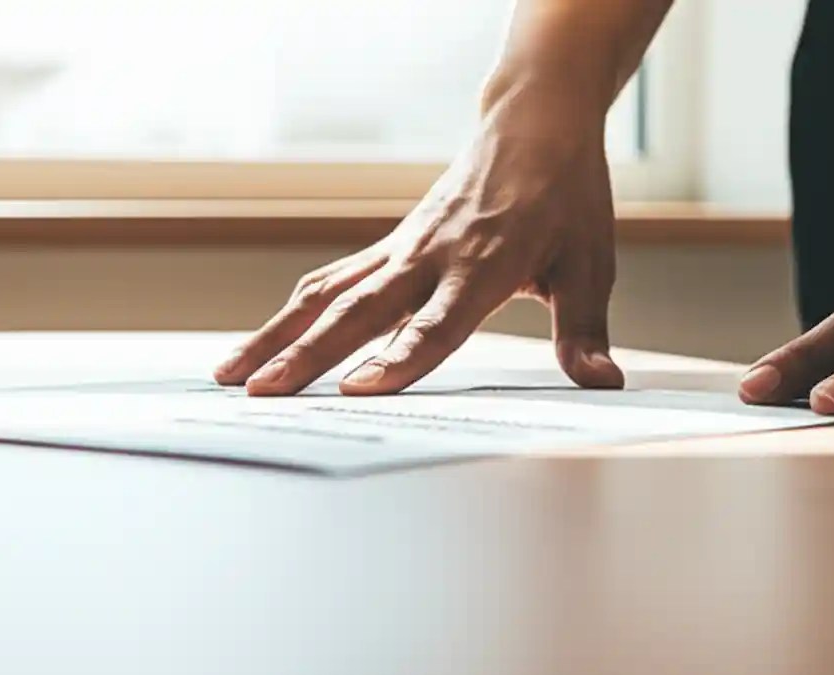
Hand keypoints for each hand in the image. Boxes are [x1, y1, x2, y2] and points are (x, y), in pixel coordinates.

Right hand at [214, 82, 624, 395]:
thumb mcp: (589, 264)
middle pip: (361, 312)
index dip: (399, 359)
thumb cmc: (566, 195)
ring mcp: (402, 250)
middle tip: (265, 394)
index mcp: (486, 264)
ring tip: (232, 375)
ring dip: (277, 335)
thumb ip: (583, 330)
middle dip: (309, 355)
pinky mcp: (388, 247)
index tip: (357, 390)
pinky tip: (261, 343)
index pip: (437, 324)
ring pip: (327, 296)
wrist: (535, 122)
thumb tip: (602, 384)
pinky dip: (291, 313)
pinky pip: (330, 281)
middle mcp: (432, 257)